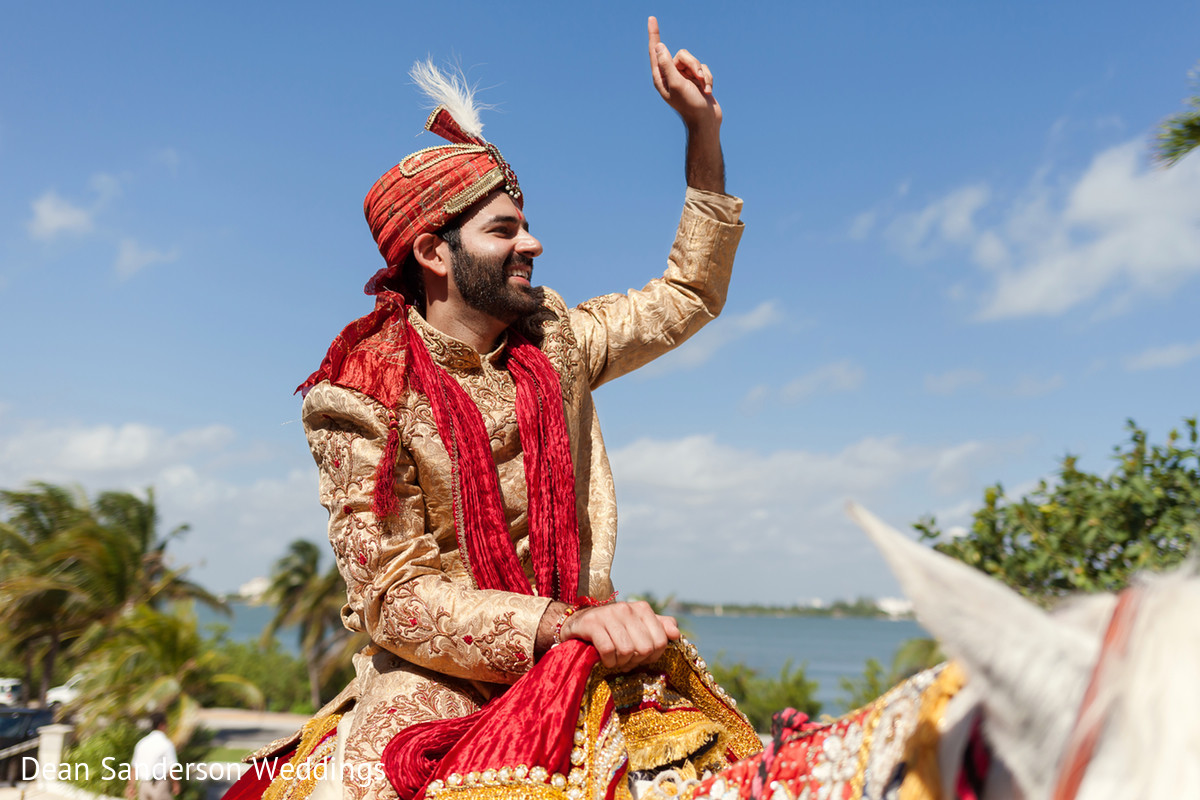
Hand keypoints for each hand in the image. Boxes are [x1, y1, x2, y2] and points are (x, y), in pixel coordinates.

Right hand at [560, 600, 680, 669]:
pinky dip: (608, 661)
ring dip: (621, 662)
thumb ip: (660, 627)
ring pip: (626, 650)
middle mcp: (626, 608)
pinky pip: (607, 650)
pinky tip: (605, 659)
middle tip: (626, 660)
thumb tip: (676, 634)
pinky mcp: (591, 624)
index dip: (652, 656)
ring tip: (615, 659)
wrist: (578, 621)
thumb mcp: (638, 625)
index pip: (661, 641)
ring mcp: (608, 614)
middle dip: (636, 661)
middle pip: (645, 648)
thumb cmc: (613, 628)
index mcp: (642, 608)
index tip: (641, 657)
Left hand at [648, 16, 721, 130]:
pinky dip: (708, 79)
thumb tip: (659, 46)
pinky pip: (703, 69)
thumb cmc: (689, 105)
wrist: (706, 122)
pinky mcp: (696, 80)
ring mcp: (684, 78)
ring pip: (694, 61)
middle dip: (693, 64)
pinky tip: (707, 92)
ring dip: (702, 73)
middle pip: (682, 55)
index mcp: (661, 77)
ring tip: (703, 88)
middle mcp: (671, 76)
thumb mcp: (676, 83)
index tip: (651, 18)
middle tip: (697, 79)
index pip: (655, 51)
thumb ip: (667, 64)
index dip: (654, 34)